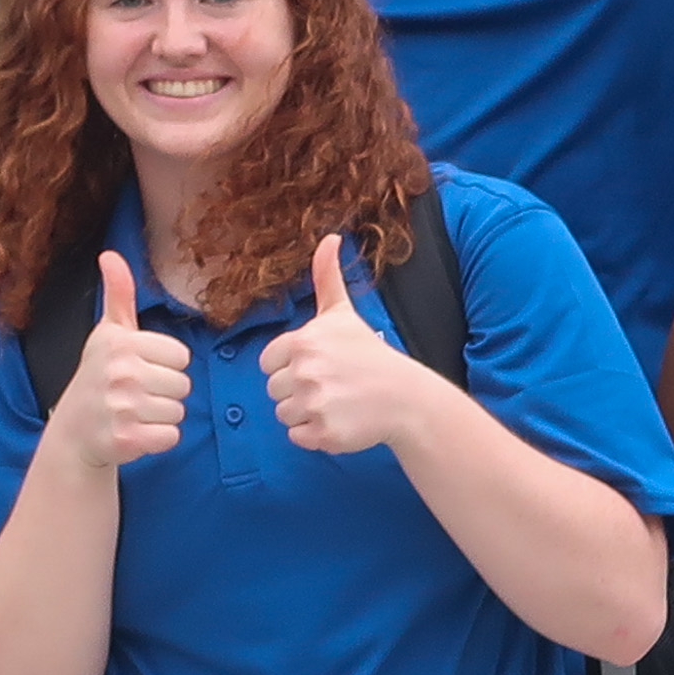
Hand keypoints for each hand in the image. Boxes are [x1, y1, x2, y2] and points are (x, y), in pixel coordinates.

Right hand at [48, 252, 191, 470]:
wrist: (75, 431)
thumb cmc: (98, 377)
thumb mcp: (107, 334)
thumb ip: (118, 295)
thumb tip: (109, 255)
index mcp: (120, 343)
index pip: (181, 356)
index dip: (165, 365)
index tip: (139, 370)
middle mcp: (120, 373)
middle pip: (183, 385)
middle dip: (165, 392)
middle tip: (136, 395)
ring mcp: (122, 407)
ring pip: (179, 411)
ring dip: (162, 416)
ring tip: (135, 413)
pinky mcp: (127, 439)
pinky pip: (171, 436)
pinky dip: (159, 439)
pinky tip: (137, 432)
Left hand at [262, 234, 442, 457]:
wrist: (405, 397)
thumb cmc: (369, 354)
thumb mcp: (343, 313)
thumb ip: (326, 277)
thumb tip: (329, 237)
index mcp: (301, 342)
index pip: (268, 363)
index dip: (290, 366)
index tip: (319, 365)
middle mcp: (304, 372)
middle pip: (274, 390)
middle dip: (298, 391)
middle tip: (331, 385)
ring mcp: (314, 404)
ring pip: (284, 415)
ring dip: (305, 413)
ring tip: (336, 402)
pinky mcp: (324, 433)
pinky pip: (298, 437)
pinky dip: (315, 434)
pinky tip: (339, 420)